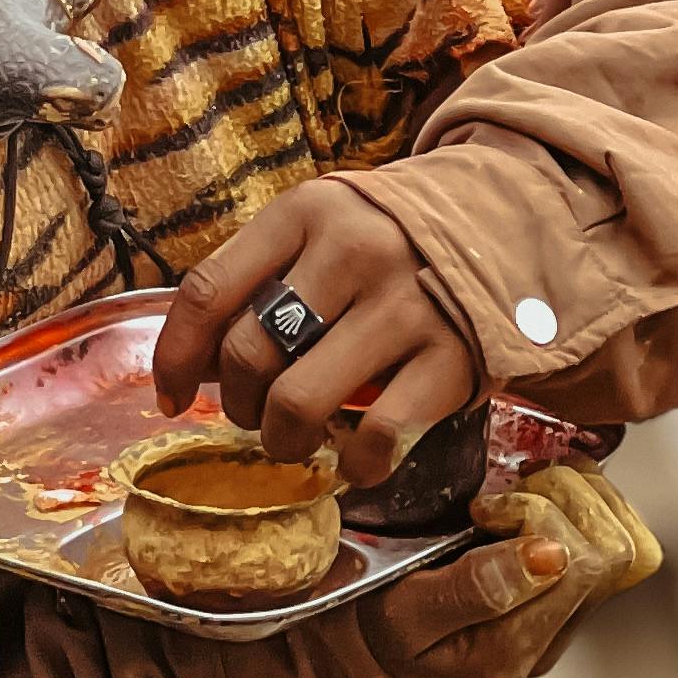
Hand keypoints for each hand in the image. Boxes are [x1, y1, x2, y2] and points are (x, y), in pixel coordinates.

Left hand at [155, 176, 476, 489]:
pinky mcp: (452, 358)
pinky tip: (355, 457)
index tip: (171, 398)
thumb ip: (260, 281)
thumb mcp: (321, 230)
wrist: (506, 227)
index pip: (208, 292)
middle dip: (238, 404)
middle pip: (247, 354)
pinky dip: (354, 464)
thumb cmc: (389, 241)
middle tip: (257, 413)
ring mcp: (406, 306)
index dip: (174, 359)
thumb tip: (192, 369)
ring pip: (299, 402)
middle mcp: (354, 252)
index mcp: (306, 213)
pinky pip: (377, 436)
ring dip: (283, 440)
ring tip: (296, 438)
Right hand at [356, 459, 661, 677]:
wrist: (366, 641)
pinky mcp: (567, 589)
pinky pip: (615, 537)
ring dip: (584, 495)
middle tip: (511, 491)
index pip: (581, 567)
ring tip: (528, 485)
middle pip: (618, 553)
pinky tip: (542, 490)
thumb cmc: (371, 621)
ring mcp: (565, 616)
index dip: (540, 515)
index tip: (483, 508)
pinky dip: (587, 498)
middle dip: (570, 500)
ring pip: (629, 543)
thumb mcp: (401, 608)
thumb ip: (472, 588)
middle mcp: (550, 638)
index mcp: (512, 648)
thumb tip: (548, 555)